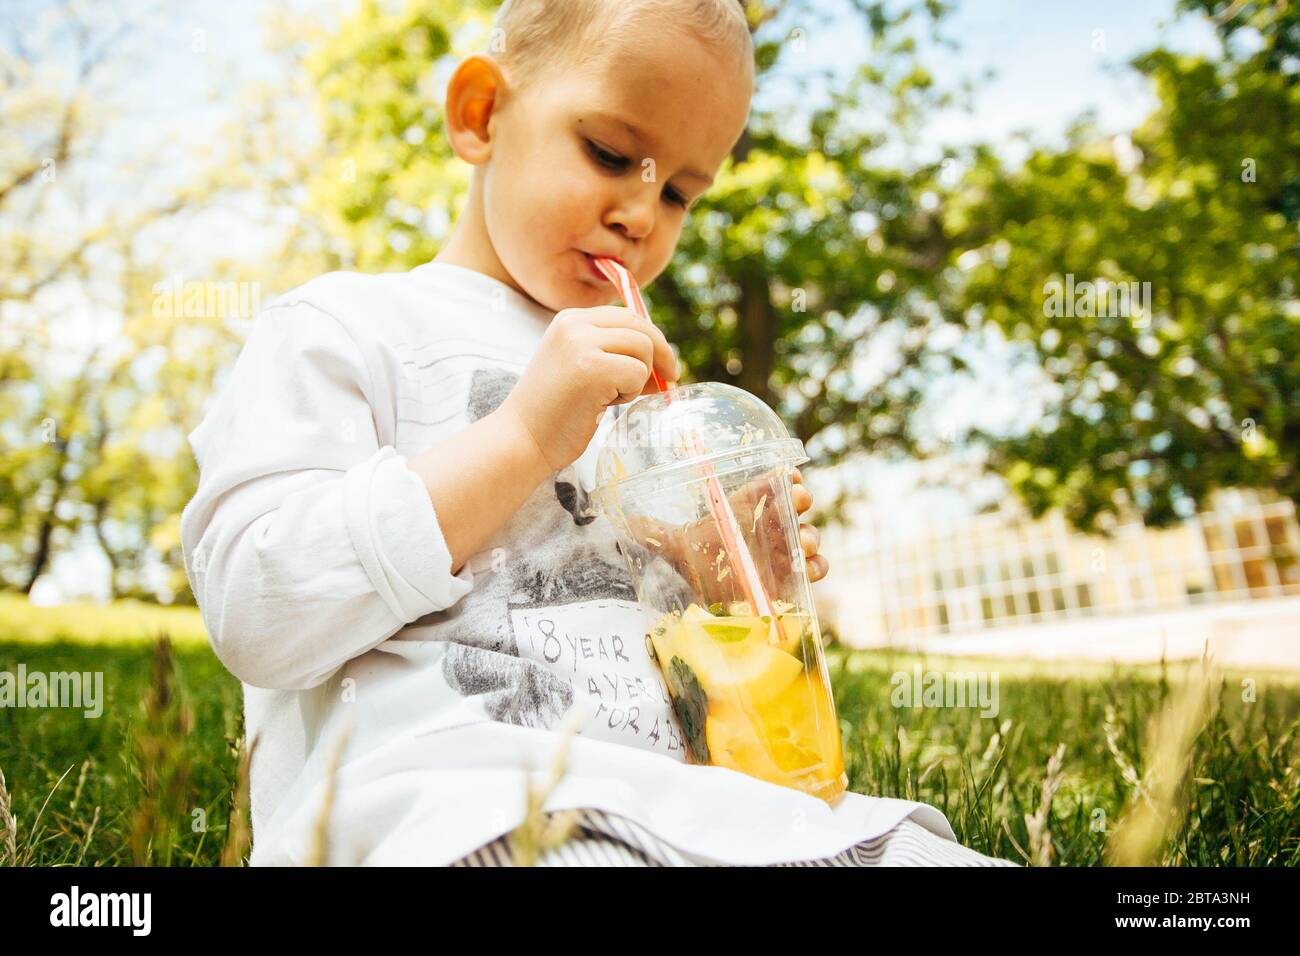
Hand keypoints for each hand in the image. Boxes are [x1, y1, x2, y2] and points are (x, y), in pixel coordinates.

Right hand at [500, 306, 678, 472]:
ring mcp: (582, 344)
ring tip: (610, 398)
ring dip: (638, 379)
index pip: (627, 316)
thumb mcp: (578, 366)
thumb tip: (665, 359)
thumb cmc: (553, 412)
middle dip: (661, 355)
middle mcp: (575, 324)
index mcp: (569, 319)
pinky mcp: (593, 369)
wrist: (522, 438)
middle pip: (641, 328)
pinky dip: (630, 393)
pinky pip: (638, 374)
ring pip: (644, 349)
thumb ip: (611, 353)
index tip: (661, 363)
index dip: (651, 339)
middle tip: (667, 381)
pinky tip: (604, 405)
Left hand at [626, 466, 829, 606]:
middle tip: (797, 500)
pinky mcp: (794, 579)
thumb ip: (653, 531)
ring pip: (808, 535)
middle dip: (801, 499)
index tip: (789, 474)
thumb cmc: (699, 566)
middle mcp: (771, 527)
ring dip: (810, 534)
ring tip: (800, 541)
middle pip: (796, 505)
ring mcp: (785, 552)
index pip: (776, 482)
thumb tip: (623, 519)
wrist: (709, 604)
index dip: (786, 475)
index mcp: (749, 508)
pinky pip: (815, 568)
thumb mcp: (676, 547)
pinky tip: (807, 569)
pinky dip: (816, 567)